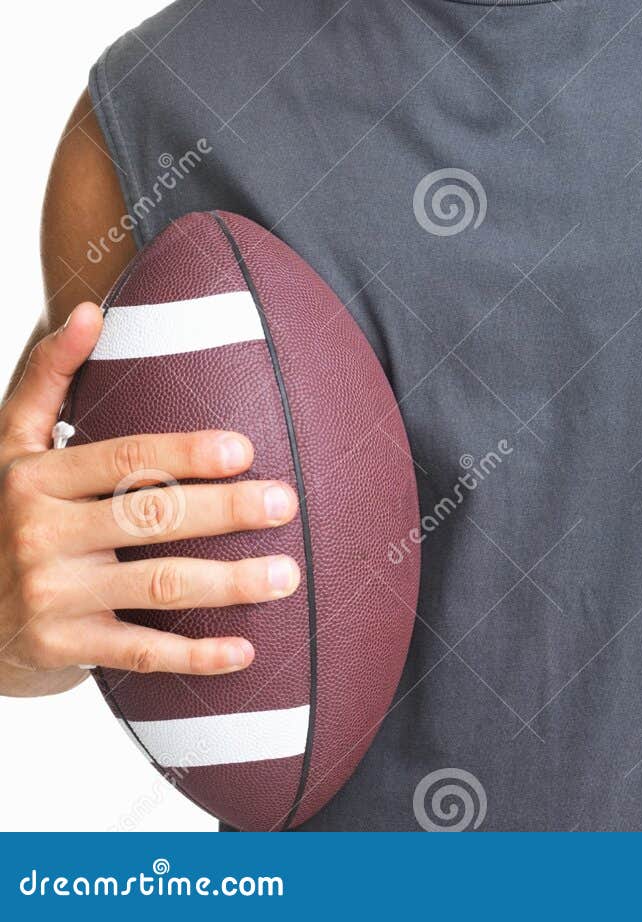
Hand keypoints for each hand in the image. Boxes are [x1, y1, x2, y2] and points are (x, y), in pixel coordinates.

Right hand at [0, 303, 299, 696]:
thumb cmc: (7, 510)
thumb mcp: (11, 444)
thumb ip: (47, 376)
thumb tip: (90, 311)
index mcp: (34, 477)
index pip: (125, 460)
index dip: (187, 453)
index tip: (246, 449)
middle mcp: (39, 535)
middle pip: (151, 519)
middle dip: (226, 511)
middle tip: (287, 503)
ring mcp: (50, 596)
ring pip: (156, 586)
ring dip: (229, 583)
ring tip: (288, 574)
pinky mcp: (61, 649)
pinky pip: (140, 652)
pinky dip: (196, 656)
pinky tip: (246, 651)